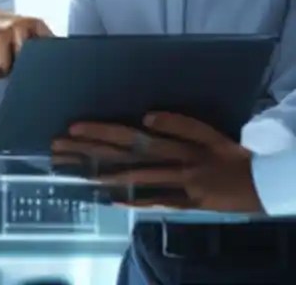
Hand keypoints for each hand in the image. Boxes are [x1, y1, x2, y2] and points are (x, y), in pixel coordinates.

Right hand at [0, 8, 52, 77]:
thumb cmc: (5, 35)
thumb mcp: (27, 32)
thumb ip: (42, 47)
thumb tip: (54, 72)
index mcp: (35, 24)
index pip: (49, 51)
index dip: (47, 64)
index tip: (46, 71)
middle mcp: (19, 26)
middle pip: (27, 63)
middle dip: (21, 68)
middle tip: (13, 58)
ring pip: (6, 68)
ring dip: (2, 70)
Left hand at [53, 112, 263, 213]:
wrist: (260, 182)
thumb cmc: (229, 153)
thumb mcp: (207, 131)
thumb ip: (177, 123)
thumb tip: (146, 116)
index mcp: (174, 141)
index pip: (129, 134)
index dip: (101, 131)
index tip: (73, 127)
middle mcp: (172, 161)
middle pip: (122, 155)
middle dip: (89, 151)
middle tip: (58, 147)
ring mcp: (177, 184)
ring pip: (132, 178)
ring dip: (101, 175)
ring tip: (73, 172)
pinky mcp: (185, 202)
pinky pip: (155, 202)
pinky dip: (133, 201)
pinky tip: (109, 200)